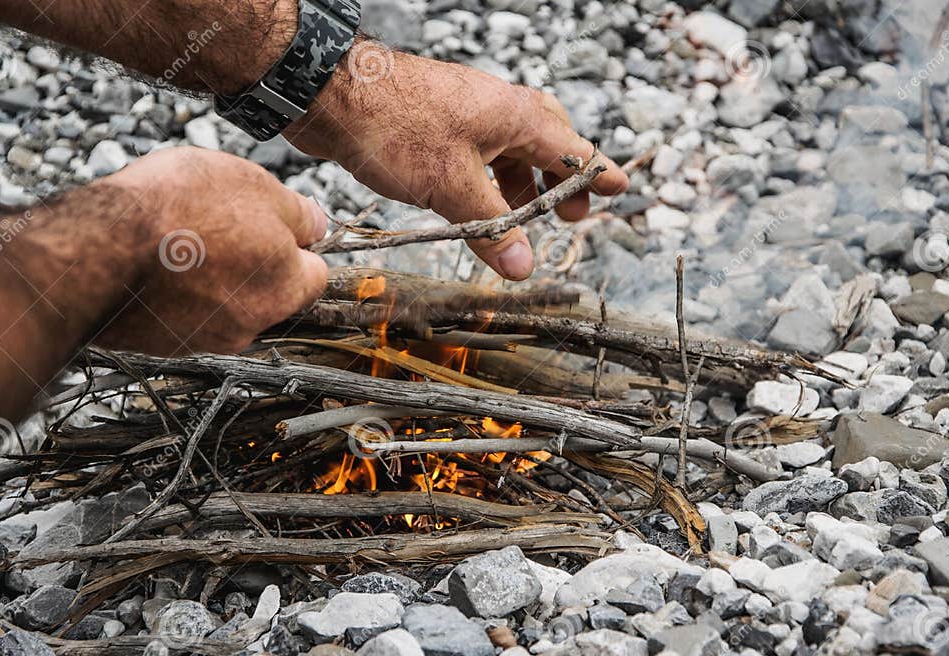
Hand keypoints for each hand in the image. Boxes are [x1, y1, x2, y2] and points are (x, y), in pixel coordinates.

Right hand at [97, 147, 327, 354]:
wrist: (96, 249)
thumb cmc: (176, 211)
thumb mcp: (253, 185)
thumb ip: (296, 211)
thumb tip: (316, 224)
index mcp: (285, 287)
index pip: (314, 274)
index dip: (296, 244)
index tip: (275, 225)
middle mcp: (252, 323)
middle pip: (269, 291)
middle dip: (254, 262)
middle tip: (220, 224)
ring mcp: (207, 338)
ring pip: (226, 304)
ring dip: (213, 277)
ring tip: (182, 240)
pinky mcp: (166, 343)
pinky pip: (186, 315)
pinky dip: (178, 294)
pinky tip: (156, 263)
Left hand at [285, 42, 628, 280]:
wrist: (331, 93)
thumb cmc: (395, 127)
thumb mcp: (452, 188)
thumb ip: (491, 228)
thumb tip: (524, 268)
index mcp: (517, 117)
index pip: (573, 149)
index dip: (595, 174)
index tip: (618, 189)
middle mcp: (498, 109)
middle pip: (545, 145)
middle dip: (558, 184)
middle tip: (568, 216)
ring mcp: (466, 113)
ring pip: (508, 151)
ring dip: (519, 187)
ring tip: (519, 221)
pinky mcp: (437, 123)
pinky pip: (477, 154)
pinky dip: (486, 181)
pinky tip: (474, 204)